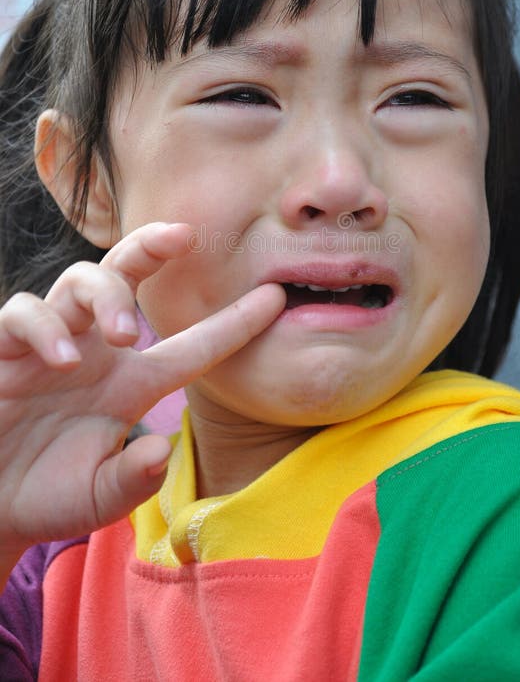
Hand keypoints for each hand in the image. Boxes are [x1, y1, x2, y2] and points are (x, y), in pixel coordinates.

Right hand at [0, 223, 284, 558]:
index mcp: (132, 382)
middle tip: (183, 238)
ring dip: (108, 296)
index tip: (276, 297)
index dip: (234, 322)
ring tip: (124, 336)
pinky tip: (64, 359)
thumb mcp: (98, 498)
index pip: (192, 345)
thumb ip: (134, 480)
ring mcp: (51, 343)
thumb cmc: (45, 496)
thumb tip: (163, 450)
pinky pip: (25, 313)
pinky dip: (46, 327)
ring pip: (80, 281)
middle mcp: (98, 351)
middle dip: (153, 244)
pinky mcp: (6, 348)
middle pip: (126, 272)